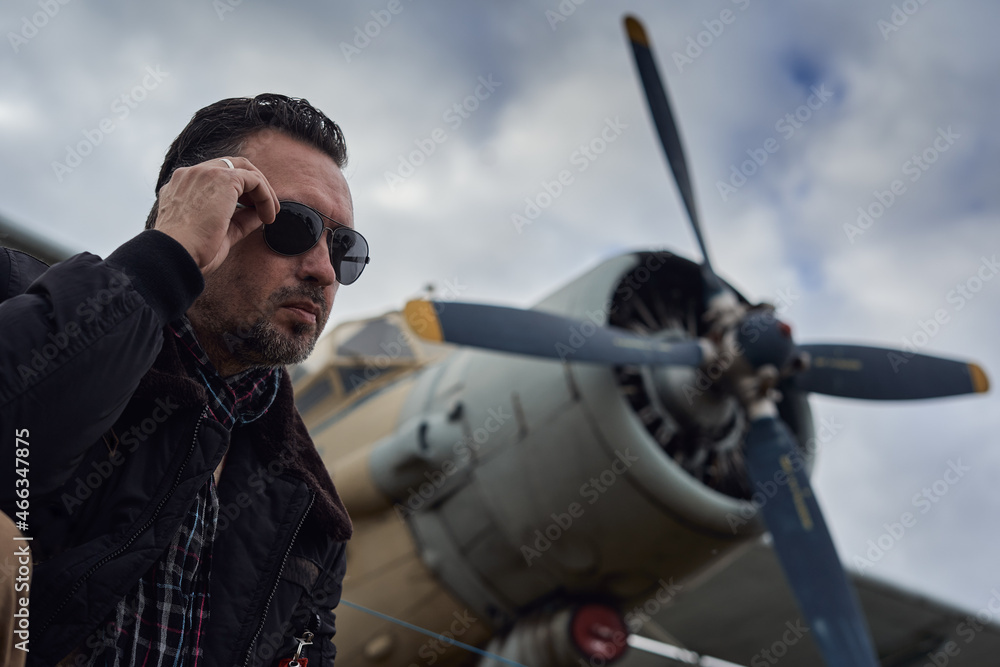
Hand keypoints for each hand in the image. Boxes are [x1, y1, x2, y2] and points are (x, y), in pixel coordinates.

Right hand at [154, 156, 278, 275]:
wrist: (175, 255)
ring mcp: (204, 173)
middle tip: (265, 208)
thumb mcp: (218, 233)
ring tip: (270, 214)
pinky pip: (254, 180)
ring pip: (243, 169)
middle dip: (251, 184)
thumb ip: (238, 220)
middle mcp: (189, 175)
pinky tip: (268, 216)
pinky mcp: (222, 179)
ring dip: (262, 190)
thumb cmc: (190, 252)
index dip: (237, 191)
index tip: (250, 210)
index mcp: (181, 187)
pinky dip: (266, 196)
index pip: (213, 177)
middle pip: (230, 166)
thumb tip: (259, 214)